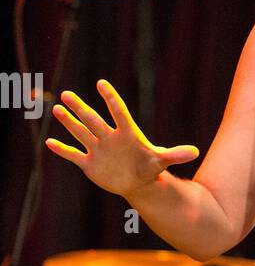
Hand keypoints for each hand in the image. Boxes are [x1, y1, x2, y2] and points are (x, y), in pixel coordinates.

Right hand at [46, 80, 199, 198]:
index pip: (119, 113)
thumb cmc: (149, 167)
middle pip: (93, 121)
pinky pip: (74, 155)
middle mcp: (109, 138)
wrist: (137, 181)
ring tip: (57, 109)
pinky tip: (49, 143)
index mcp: (126, 134)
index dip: (111, 99)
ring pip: (81, 133)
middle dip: (81, 109)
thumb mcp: (161, 161)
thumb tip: (195, 152)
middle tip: (67, 94)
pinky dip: (63, 151)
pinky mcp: (90, 164)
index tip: (102, 84)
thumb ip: (175, 155)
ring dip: (69, 123)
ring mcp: (98, 149)